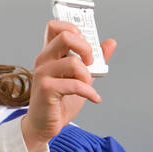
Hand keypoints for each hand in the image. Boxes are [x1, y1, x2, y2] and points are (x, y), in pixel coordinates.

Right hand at [21, 21, 115, 151]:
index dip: (73, 28)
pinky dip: (89, 92)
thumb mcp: (81, 77)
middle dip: (85, 48)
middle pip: (66, 36)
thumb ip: (94, 61)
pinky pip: (74, 84)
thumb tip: (110, 43)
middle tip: (90, 63)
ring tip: (87, 86)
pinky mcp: (46, 89)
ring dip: (87, 76)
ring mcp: (43, 74)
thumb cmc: (58, 101)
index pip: (55, 26)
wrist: (44, 125)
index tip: (85, 42)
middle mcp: (44, 60)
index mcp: (50, 54)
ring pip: (73, 62)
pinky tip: (93, 98)